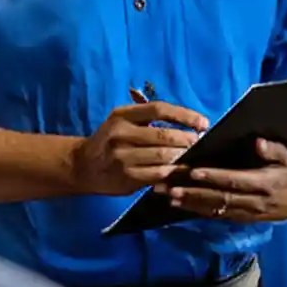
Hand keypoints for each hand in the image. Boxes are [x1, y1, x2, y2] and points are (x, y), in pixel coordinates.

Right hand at [72, 101, 209, 195]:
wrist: (83, 165)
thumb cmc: (110, 141)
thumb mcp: (121, 121)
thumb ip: (147, 115)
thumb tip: (185, 116)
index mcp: (122, 115)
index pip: (159, 109)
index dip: (184, 115)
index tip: (202, 122)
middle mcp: (120, 133)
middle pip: (164, 135)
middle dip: (188, 140)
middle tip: (199, 142)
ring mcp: (123, 156)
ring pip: (164, 156)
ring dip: (183, 157)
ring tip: (193, 157)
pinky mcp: (127, 177)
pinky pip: (158, 174)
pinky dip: (173, 173)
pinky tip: (180, 172)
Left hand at [159, 138, 286, 221]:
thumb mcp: (286, 156)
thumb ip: (273, 149)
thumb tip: (258, 143)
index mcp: (265, 183)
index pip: (235, 180)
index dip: (214, 177)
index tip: (194, 171)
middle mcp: (255, 202)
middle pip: (221, 198)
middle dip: (194, 194)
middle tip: (171, 189)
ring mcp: (248, 213)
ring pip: (216, 209)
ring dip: (192, 204)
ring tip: (169, 197)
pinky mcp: (242, 219)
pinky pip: (218, 216)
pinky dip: (199, 211)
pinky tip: (181, 205)